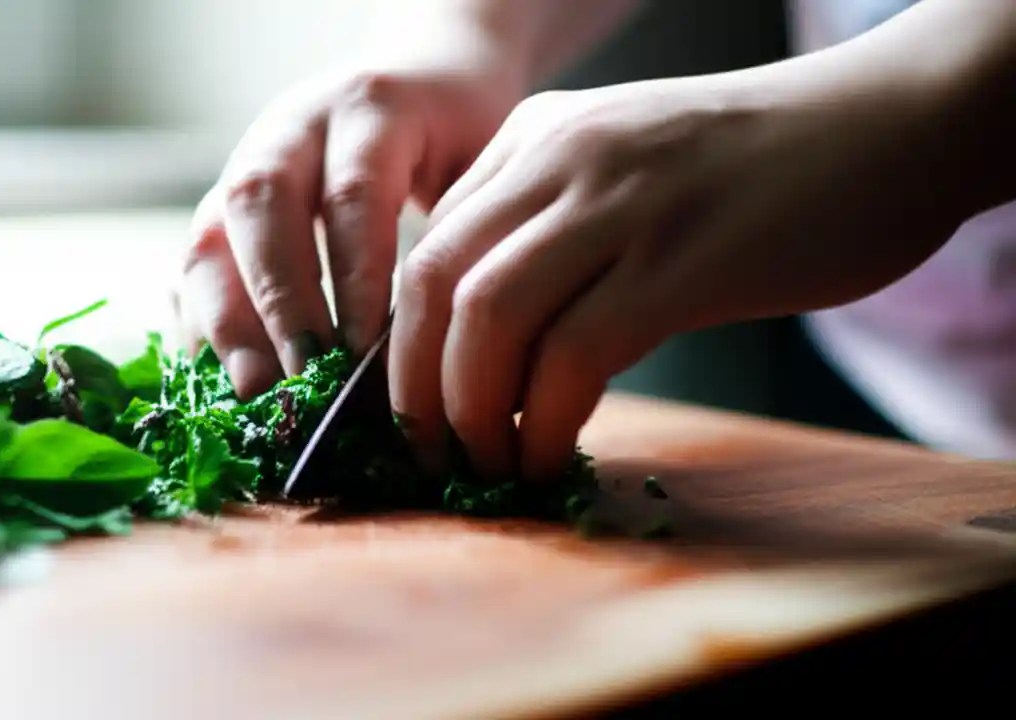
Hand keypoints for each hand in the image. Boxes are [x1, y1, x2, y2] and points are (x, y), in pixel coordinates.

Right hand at [178, 60, 523, 398]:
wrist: (424, 77)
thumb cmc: (461, 139)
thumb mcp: (479, 166)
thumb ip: (453, 235)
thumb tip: (431, 350)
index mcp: (369, 108)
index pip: (352, 193)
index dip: (355, 279)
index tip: (366, 354)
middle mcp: (293, 127)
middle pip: (261, 205)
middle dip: (279, 302)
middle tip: (305, 379)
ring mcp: (245, 162)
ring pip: (211, 233)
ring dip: (228, 319)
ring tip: (254, 391)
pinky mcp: (221, 203)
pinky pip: (193, 264)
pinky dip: (202, 323)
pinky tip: (222, 380)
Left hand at [391, 46, 983, 480]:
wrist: (887, 124)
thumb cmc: (756, 164)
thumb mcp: (623, 162)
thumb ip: (549, 219)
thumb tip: (488, 328)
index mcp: (536, 137)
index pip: (428, 247)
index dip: (405, 344)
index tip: (417, 407)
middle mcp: (561, 159)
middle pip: (433, 283)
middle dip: (412, 386)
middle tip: (429, 450)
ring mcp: (620, 207)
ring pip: (487, 320)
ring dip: (469, 412)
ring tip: (487, 464)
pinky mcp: (680, 264)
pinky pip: (572, 357)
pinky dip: (541, 421)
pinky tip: (548, 455)